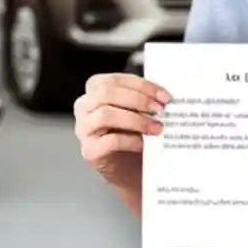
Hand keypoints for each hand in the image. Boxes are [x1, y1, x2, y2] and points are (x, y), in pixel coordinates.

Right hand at [73, 73, 168, 192]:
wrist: (129, 168)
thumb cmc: (133, 133)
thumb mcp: (137, 110)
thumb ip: (144, 100)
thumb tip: (162, 96)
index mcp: (94, 90)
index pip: (114, 80)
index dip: (141, 86)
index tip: (163, 95)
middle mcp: (83, 106)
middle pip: (106, 93)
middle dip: (137, 99)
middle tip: (160, 109)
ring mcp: (84, 129)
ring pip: (105, 115)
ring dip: (136, 120)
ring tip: (156, 128)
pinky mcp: (90, 151)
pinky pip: (109, 141)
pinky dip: (131, 141)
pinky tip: (144, 143)